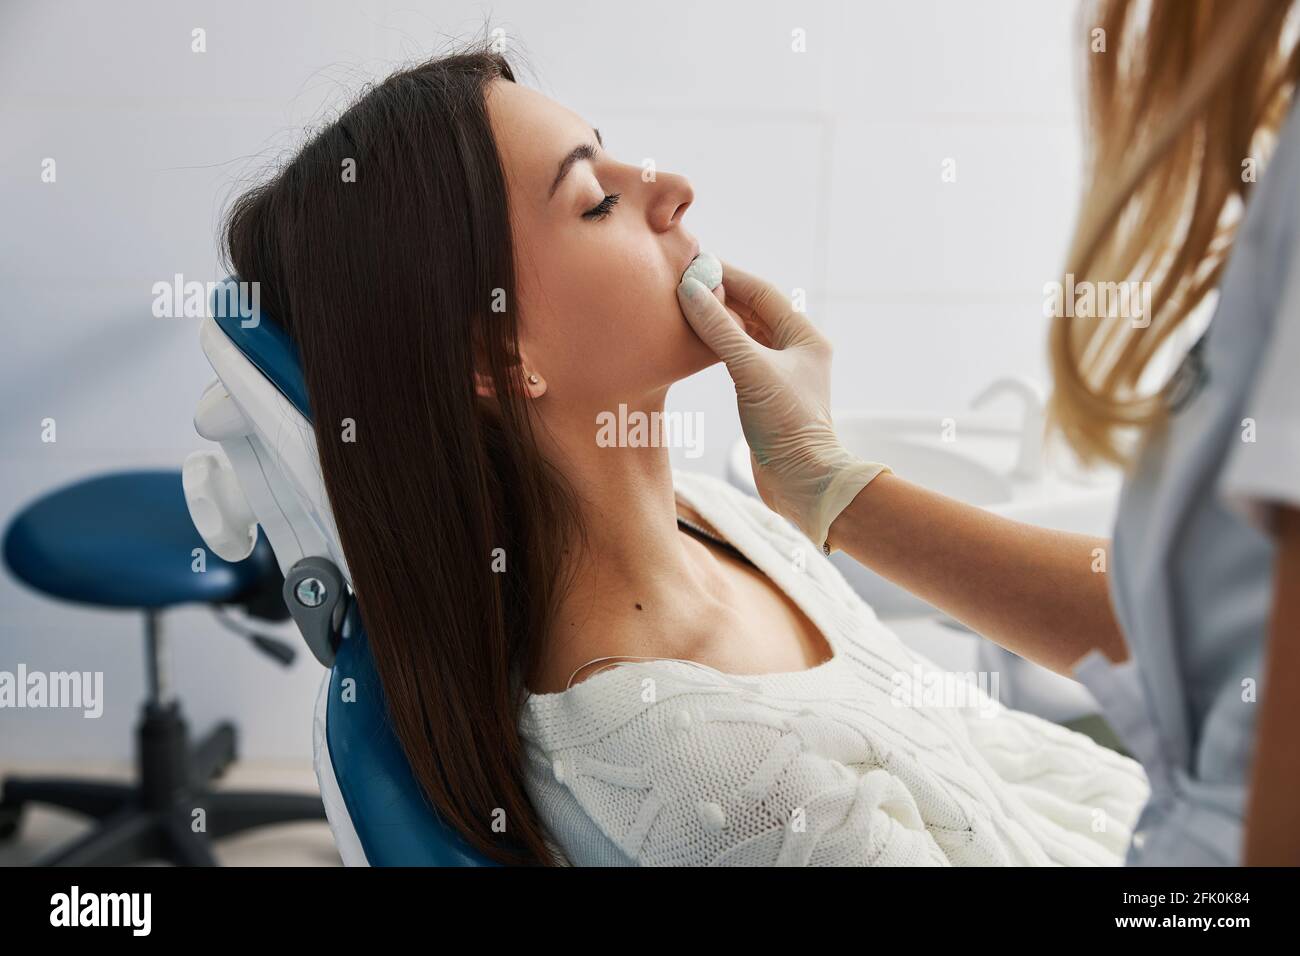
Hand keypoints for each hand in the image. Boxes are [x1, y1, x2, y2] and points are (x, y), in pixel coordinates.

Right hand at [676, 261, 888, 551]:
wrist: (802, 482)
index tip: (696, 263)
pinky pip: (740, 358)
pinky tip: (698, 343)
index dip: (728, 275)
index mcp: (805, 336)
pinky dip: (719, 346)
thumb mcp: (751, 370)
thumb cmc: (787, 425)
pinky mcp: (768, 395)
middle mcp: (797, 350)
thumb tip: (691, 290)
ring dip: (719, 321)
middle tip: (684, 283)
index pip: (761, 293)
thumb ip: (720, 329)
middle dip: (721, 296)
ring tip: (686, 308)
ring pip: (746, 334)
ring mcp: (782, 373)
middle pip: (754, 311)